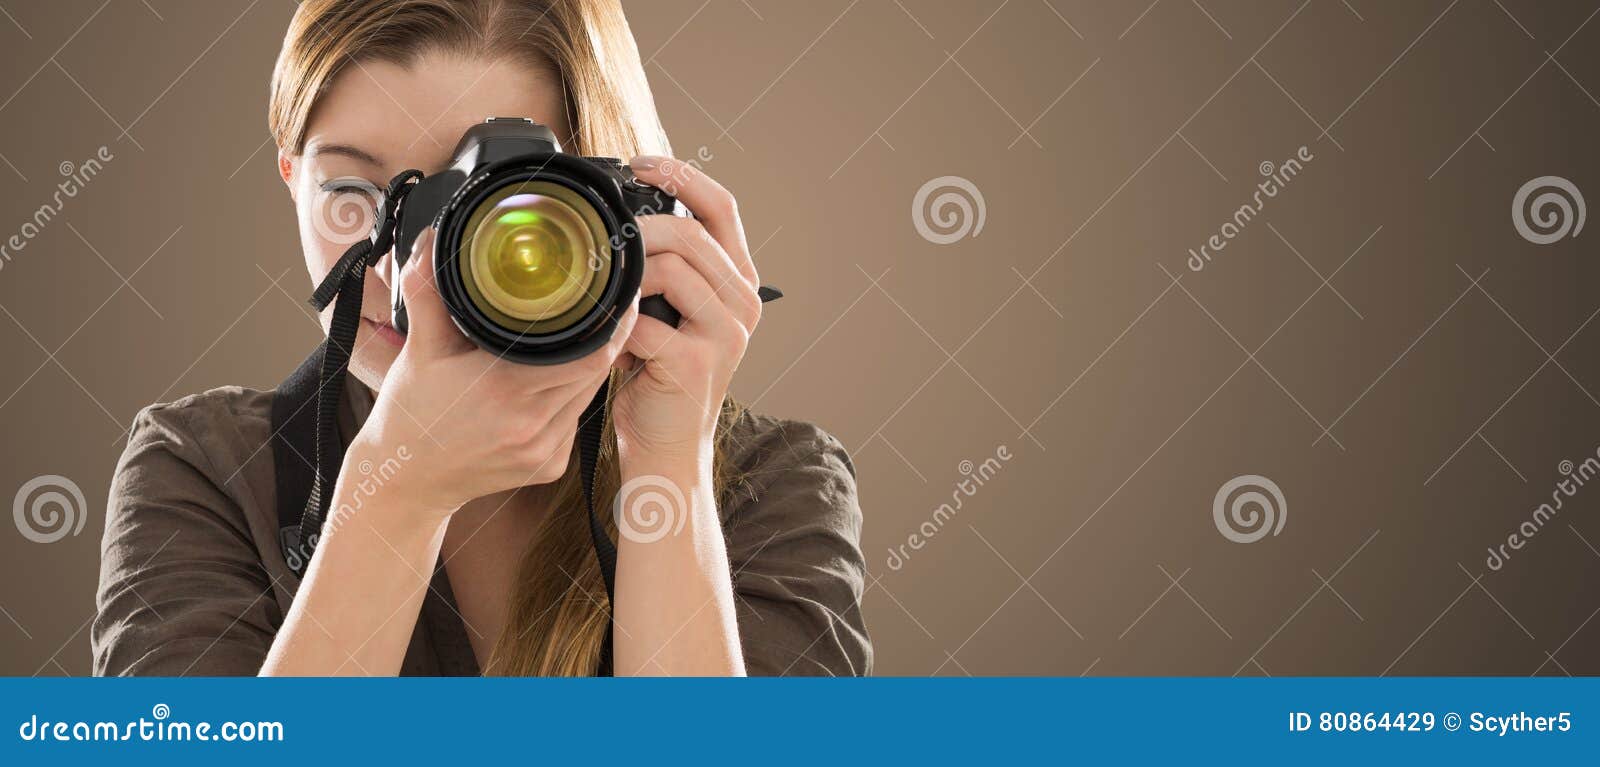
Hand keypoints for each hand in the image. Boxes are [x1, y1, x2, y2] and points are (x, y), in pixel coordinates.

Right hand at [345, 227, 636, 520]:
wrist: (406, 484)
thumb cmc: (410, 417)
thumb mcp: (419, 350)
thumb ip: (429, 293)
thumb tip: (432, 243)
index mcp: (507, 391)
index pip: (589, 352)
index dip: (611, 321)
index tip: (616, 292)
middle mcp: (533, 425)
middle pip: (597, 370)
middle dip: (606, 336)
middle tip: (609, 302)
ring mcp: (545, 451)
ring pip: (590, 394)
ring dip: (592, 364)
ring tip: (587, 334)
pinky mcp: (550, 467)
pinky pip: (576, 418)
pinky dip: (574, 393)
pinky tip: (558, 378)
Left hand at [609, 157, 761, 466]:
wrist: (666, 451)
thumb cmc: (658, 381)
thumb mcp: (669, 314)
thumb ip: (662, 271)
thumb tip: (621, 222)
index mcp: (738, 285)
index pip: (722, 207)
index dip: (681, 176)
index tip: (639, 165)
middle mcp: (742, 305)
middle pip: (691, 234)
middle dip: (638, 228)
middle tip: (601, 240)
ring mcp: (724, 336)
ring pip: (671, 269)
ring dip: (625, 275)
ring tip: (603, 294)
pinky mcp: (695, 365)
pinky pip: (644, 322)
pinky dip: (613, 324)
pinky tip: (602, 335)